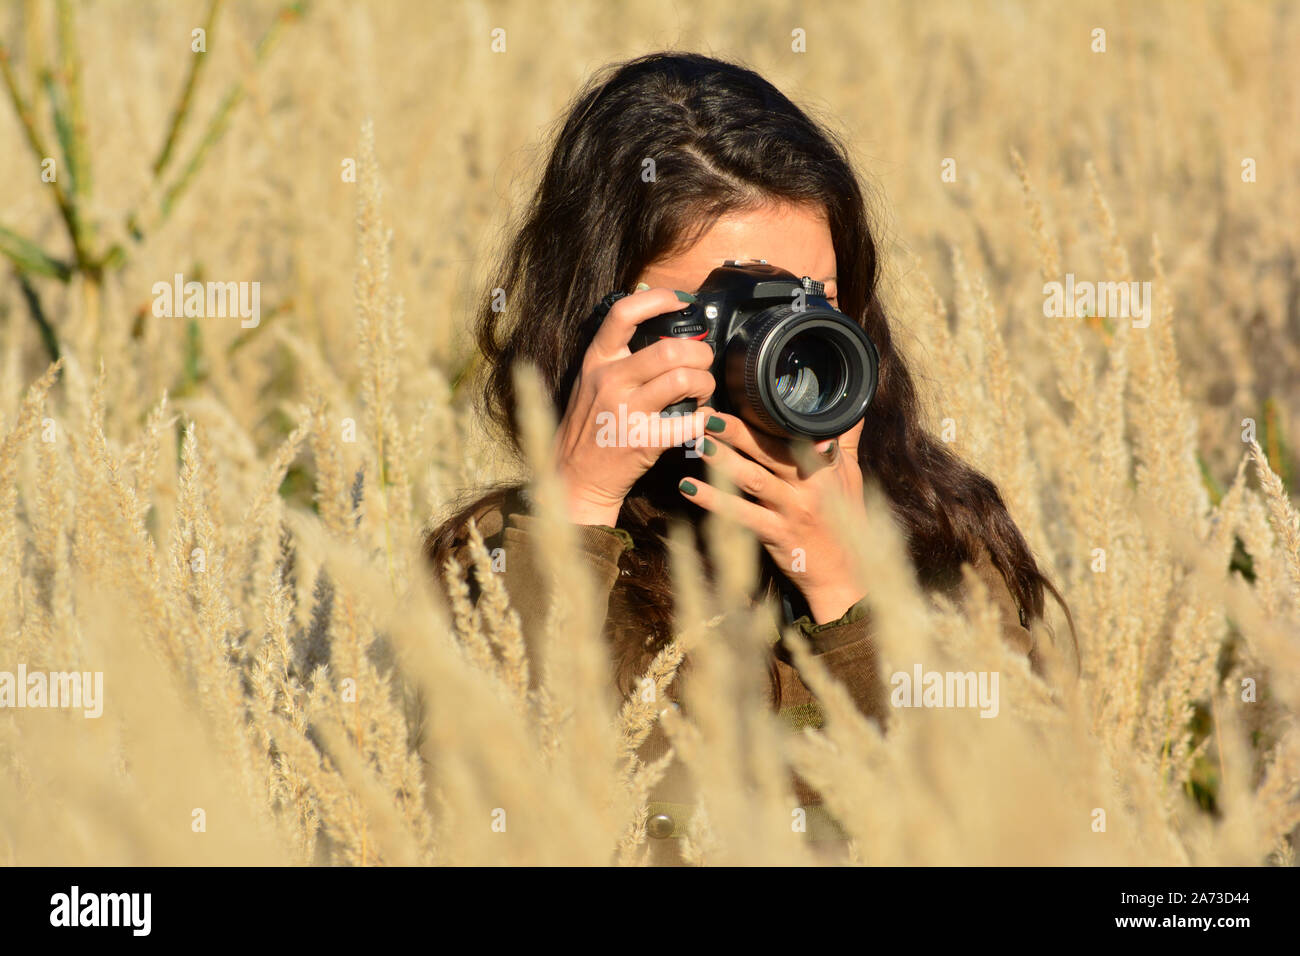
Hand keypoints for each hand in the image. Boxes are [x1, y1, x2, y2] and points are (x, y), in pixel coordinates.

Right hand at [554, 286, 716, 525]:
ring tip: (703, 392)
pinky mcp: (643, 441)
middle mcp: (609, 381)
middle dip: (700, 354)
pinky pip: (691, 422)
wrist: (575, 477)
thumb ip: (617, 356)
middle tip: (704, 363)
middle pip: (669, 349)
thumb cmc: (590, 427)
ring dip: (706, 384)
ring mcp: (626, 411)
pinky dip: (705, 419)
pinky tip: (701, 420)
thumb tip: (659, 323)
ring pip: (684, 380)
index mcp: (596, 361)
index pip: (624, 313)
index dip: (658, 299)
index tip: (682, 301)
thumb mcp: (591, 382)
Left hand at [678, 412, 868, 623]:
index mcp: (825, 466)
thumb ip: (846, 439)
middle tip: (707, 413)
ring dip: (723, 460)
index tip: (741, 396)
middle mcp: (810, 485)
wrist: (845, 575)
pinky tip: (689, 488)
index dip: (769, 415)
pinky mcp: (777, 535)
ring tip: (698, 442)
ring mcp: (792, 511)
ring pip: (753, 479)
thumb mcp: (851, 476)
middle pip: (770, 451)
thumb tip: (850, 406)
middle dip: (737, 430)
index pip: (796, 433)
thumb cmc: (845, 522)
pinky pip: (741, 515)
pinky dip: (714, 501)